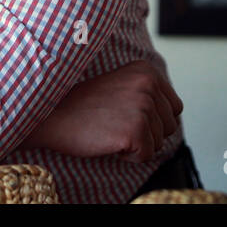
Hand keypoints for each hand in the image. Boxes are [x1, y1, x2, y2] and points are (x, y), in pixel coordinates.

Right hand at [20, 60, 183, 162]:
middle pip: (169, 126)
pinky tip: (108, 140)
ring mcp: (142, 106)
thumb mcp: (122, 86)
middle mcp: (148, 84)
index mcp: (147, 70)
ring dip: (135, 144)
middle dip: (145, 133)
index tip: (123, 113)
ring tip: (109, 129)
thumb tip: (173, 116)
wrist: (51, 114)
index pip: (174, 107)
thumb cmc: (83, 105)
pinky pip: (146, 156)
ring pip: (159, 143)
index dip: (151, 119)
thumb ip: (148, 93)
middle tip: (114, 122)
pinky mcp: (135, 130)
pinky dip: (127, 156)